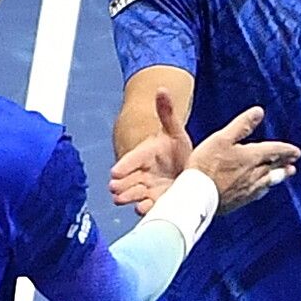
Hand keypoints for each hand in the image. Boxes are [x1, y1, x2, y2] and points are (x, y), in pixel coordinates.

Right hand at [109, 90, 188, 214]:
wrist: (185, 168)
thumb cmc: (176, 148)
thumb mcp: (174, 131)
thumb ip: (166, 112)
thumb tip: (162, 89)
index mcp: (143, 154)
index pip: (131, 159)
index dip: (124, 165)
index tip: (115, 171)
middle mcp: (141, 173)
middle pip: (128, 180)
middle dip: (122, 185)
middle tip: (115, 188)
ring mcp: (147, 188)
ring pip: (135, 194)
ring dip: (129, 198)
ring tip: (125, 201)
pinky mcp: (155, 201)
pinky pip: (149, 206)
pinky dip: (146, 209)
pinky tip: (144, 210)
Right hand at [186, 104, 298, 211]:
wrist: (197, 195)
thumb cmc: (206, 165)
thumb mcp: (222, 138)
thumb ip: (242, 125)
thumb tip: (259, 111)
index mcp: (251, 156)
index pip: (274, 151)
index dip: (286, 150)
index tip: (297, 151)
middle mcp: (254, 174)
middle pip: (274, 167)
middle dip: (284, 163)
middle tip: (294, 163)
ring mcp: (247, 189)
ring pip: (268, 181)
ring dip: (278, 177)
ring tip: (285, 175)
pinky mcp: (239, 201)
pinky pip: (257, 193)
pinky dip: (264, 189)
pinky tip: (263, 190)